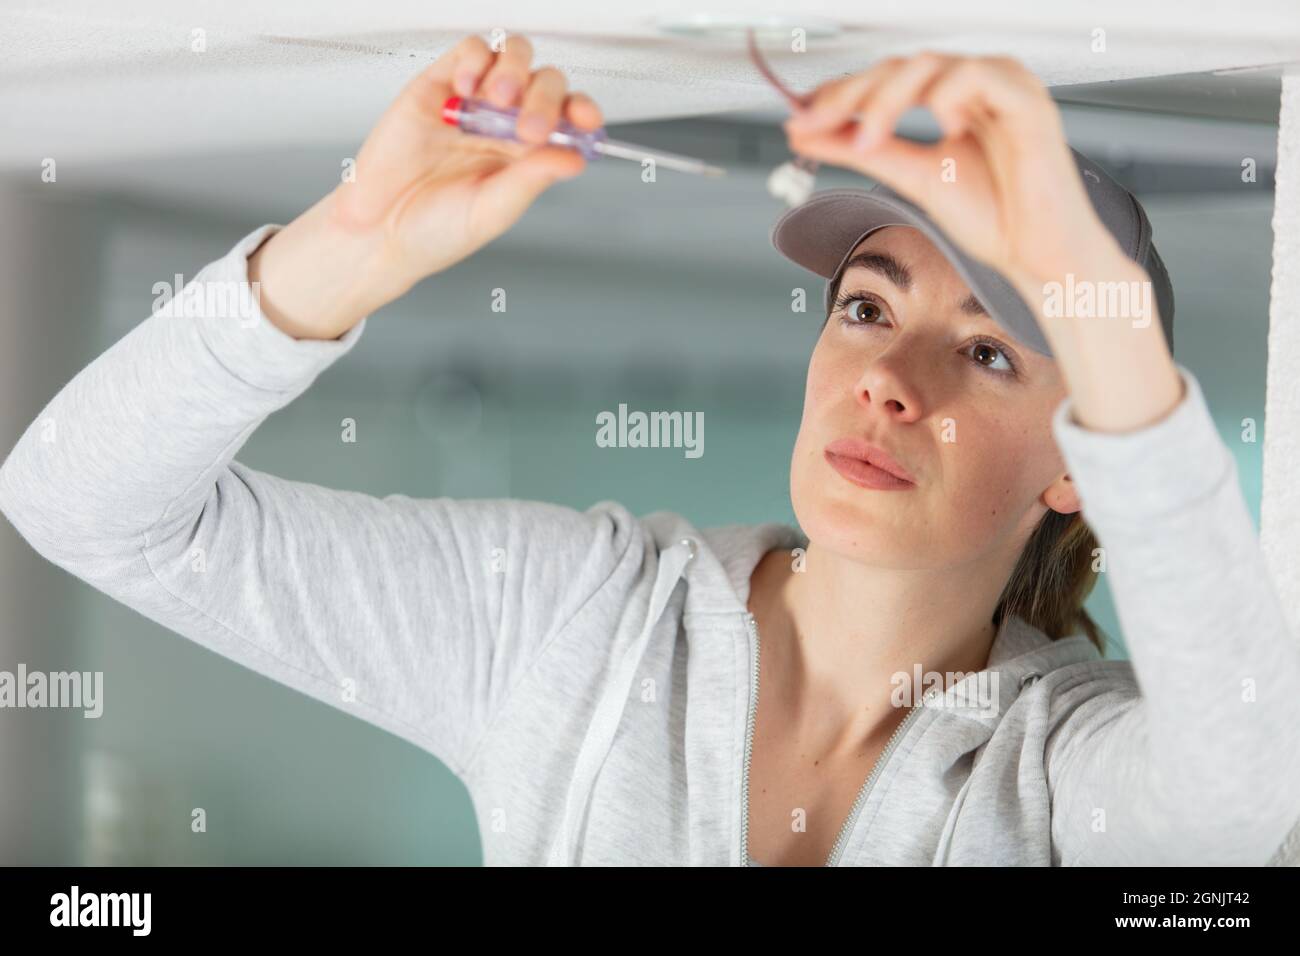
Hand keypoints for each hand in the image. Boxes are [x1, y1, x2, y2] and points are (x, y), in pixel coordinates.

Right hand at [250, 33, 601, 339]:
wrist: (378, 231)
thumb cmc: (435, 231)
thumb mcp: (492, 211)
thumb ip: (531, 180)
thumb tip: (574, 158)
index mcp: (526, 155)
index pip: (567, 121)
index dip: (581, 113)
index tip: (587, 121)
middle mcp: (504, 125)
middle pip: (544, 84)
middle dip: (546, 97)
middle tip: (530, 127)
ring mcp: (472, 103)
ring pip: (512, 58)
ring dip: (515, 70)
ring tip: (499, 99)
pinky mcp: (437, 86)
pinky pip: (468, 52)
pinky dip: (476, 59)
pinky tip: (470, 84)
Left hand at [783, 53, 1125, 297]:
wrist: (1038, 256)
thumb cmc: (994, 219)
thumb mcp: (910, 177)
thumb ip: (862, 151)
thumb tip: (806, 133)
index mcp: (952, 96)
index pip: (887, 79)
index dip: (840, 93)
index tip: (799, 115)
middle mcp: (976, 84)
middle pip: (900, 67)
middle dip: (851, 96)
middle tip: (815, 124)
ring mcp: (1003, 87)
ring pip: (930, 66)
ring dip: (887, 101)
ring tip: (867, 140)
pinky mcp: (1027, 100)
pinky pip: (978, 77)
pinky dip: (947, 97)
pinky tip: (936, 127)